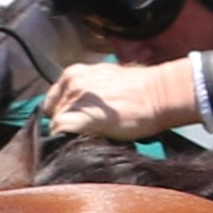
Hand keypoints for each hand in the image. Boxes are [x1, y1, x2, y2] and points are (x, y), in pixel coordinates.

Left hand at [43, 55, 207, 142]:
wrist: (159, 95)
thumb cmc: (140, 89)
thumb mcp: (106, 78)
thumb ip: (87, 89)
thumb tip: (80, 105)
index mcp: (75, 72)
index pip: (54, 97)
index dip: (63, 110)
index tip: (75, 119)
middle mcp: (71, 83)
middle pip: (53, 110)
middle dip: (66, 120)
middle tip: (86, 128)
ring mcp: (74, 100)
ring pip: (55, 122)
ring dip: (68, 131)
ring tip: (92, 133)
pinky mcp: (80, 117)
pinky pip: (59, 132)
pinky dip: (66, 139)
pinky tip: (84, 140)